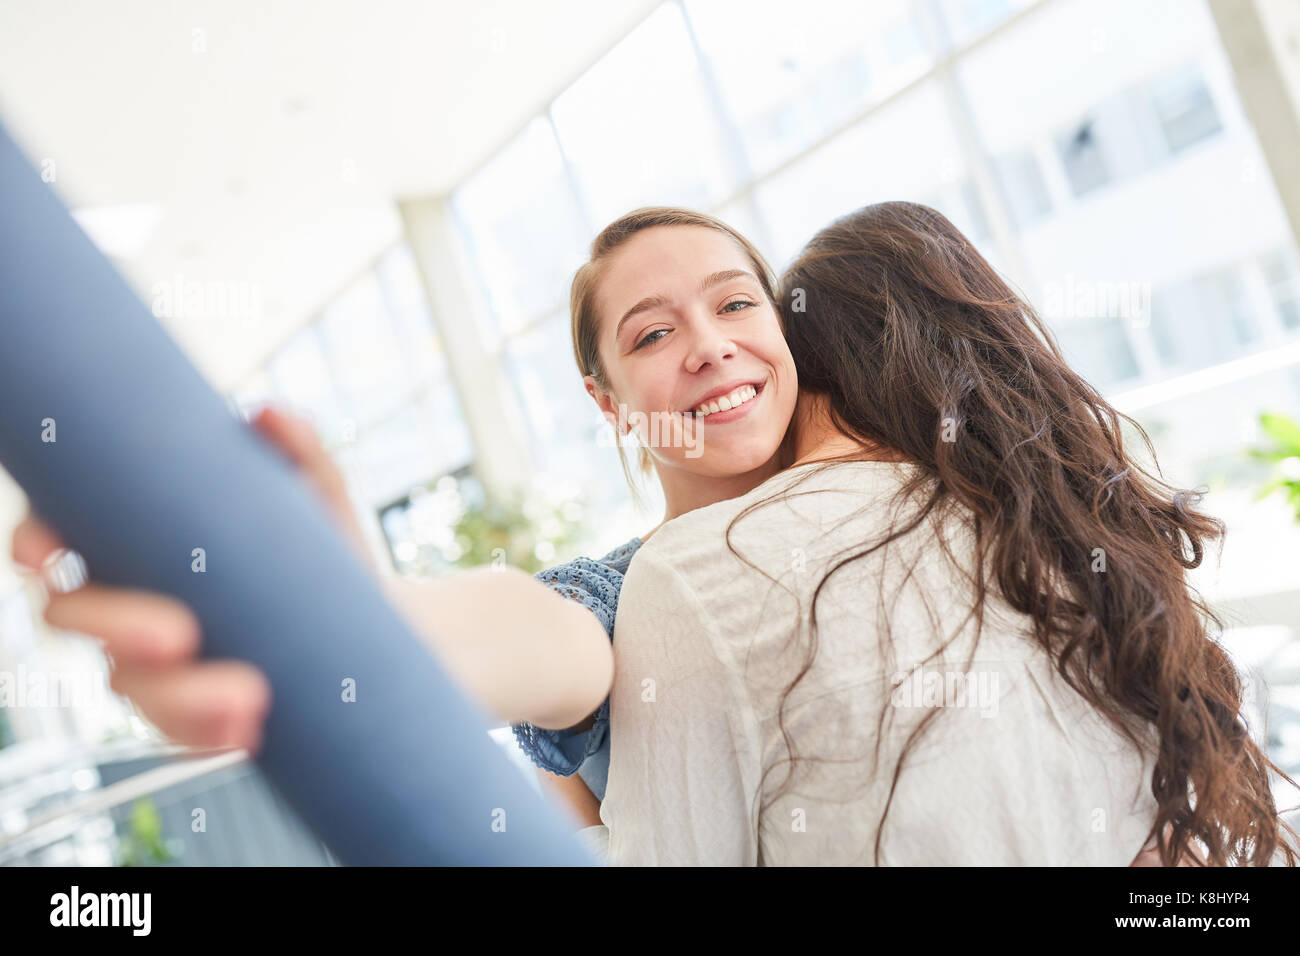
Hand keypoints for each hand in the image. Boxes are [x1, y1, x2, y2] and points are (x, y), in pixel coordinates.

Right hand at [7, 405, 353, 752]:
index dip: (36, 540)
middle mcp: (127, 599)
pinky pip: (177, 730)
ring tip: (250, 694)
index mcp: (135, 537)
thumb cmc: (317, 547)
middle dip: (115, 627)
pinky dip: (209, 732)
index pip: (58, 534)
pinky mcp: (189, 707)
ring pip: (129, 684)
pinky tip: (250, 729)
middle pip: (77, 617)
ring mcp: (151, 660)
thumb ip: (297, 451)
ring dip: (181, 697)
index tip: (46, 552)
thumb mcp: (314, 495)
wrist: (366, 619)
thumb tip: (267, 413)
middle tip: (180, 635)